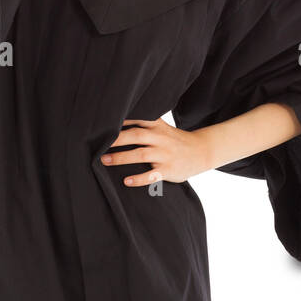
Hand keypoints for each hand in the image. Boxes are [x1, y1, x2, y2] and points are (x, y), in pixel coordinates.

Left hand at [100, 117, 217, 186]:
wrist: (202, 151)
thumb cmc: (176, 140)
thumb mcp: (163, 128)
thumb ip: (145, 125)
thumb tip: (117, 125)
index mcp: (158, 127)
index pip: (138, 119)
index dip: (121, 120)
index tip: (104, 123)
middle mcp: (161, 139)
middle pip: (136, 136)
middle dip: (117, 139)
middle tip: (98, 143)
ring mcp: (165, 154)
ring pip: (141, 154)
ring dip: (121, 158)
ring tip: (104, 161)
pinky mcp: (168, 170)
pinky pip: (152, 175)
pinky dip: (139, 179)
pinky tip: (127, 181)